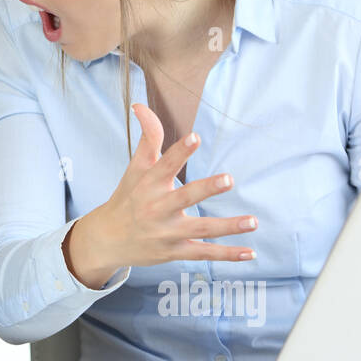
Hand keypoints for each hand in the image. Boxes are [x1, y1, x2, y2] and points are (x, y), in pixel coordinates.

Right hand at [69, 103, 258, 281]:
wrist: (107, 239)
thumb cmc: (128, 198)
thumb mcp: (136, 168)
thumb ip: (148, 137)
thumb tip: (141, 105)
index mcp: (148, 184)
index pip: (164, 165)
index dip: (180, 152)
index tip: (195, 137)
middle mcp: (156, 208)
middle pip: (184, 198)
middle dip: (206, 189)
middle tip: (229, 179)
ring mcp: (167, 233)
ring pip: (200, 229)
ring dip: (227, 227)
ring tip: (253, 221)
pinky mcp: (175, 252)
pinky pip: (203, 253)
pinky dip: (226, 255)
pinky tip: (249, 253)